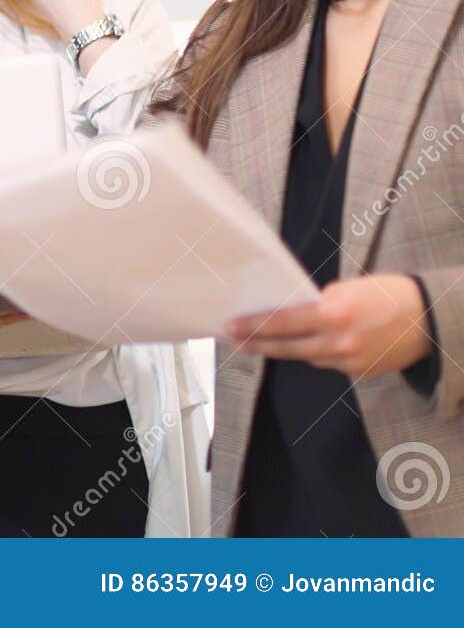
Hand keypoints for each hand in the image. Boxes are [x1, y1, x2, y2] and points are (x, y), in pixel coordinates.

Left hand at [227, 274, 433, 378]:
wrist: (431, 319)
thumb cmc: (389, 295)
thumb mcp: (348, 289)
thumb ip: (318, 302)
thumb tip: (292, 311)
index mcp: (334, 314)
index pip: (281, 322)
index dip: (253, 326)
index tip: (232, 326)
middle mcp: (339, 341)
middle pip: (286, 346)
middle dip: (257, 342)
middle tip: (235, 338)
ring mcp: (349, 361)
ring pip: (307, 356)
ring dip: (289, 348)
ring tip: (267, 340)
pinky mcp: (359, 373)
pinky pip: (329, 363)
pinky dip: (321, 353)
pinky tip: (321, 343)